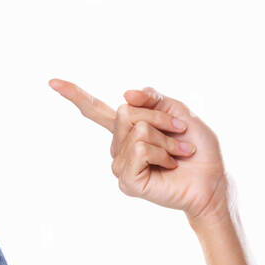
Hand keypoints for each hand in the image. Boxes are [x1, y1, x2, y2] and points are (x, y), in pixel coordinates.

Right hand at [48, 79, 230, 223]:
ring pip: (137, 130)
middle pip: (125, 111)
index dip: (75, 95)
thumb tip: (125, 94)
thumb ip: (153, 98)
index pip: (96, 111)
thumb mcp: (179, 112)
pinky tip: (169, 166)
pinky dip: (162, 153)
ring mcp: (121, 165)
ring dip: (166, 140)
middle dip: (159, 118)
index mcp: (128, 129)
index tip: (52, 82)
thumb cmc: (197, 148)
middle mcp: (119, 147)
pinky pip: (139, 149)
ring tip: (178, 154)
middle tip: (179, 134)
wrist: (213, 179)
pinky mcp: (127, 182)